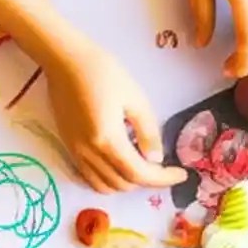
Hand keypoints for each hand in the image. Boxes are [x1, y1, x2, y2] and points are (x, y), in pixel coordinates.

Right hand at [44, 40, 187, 192]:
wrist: (65, 60)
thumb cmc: (103, 72)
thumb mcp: (135, 98)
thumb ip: (148, 131)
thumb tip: (156, 159)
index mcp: (108, 139)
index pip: (139, 174)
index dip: (163, 179)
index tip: (182, 174)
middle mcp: (89, 152)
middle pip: (123, 184)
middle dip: (147, 180)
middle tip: (163, 166)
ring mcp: (76, 152)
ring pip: (104, 186)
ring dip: (127, 182)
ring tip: (142, 166)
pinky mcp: (69, 147)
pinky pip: (89, 177)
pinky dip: (108, 180)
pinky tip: (119, 165)